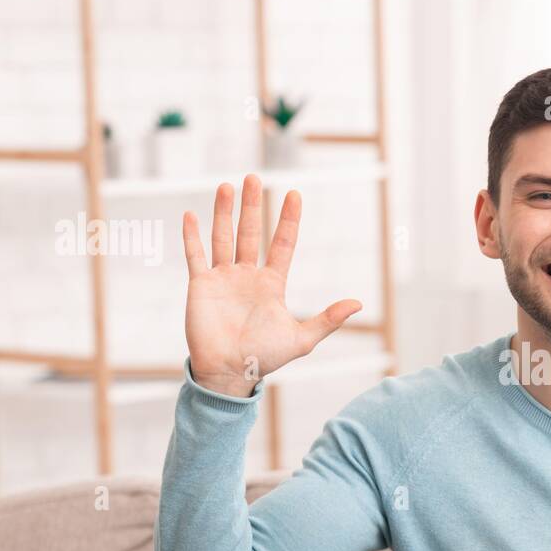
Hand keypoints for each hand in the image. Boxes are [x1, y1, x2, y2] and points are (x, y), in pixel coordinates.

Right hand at [182, 174, 361, 396]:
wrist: (230, 373)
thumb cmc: (266, 358)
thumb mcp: (302, 338)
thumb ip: (328, 320)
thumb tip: (358, 303)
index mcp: (272, 284)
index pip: (282, 243)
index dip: (288, 220)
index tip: (294, 194)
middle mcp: (247, 276)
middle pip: (250, 233)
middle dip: (252, 206)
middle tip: (254, 177)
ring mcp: (222, 279)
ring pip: (223, 237)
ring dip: (224, 212)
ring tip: (228, 186)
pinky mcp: (200, 286)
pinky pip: (195, 256)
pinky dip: (192, 237)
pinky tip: (192, 215)